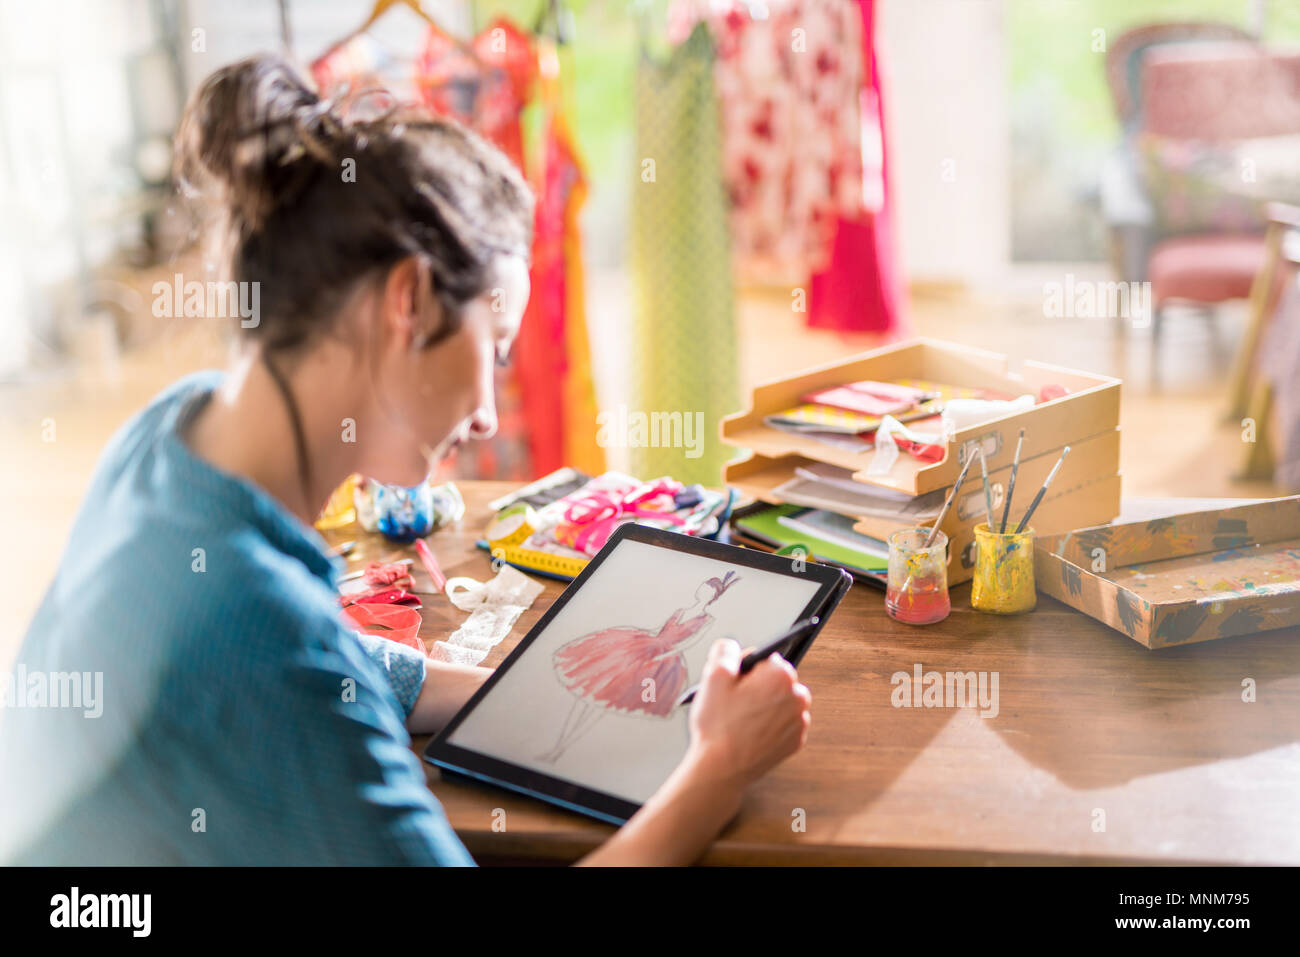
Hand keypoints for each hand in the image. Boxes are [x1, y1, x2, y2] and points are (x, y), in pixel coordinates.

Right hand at [682, 637, 811, 794]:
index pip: (767, 658)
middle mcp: (797, 696)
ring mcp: (799, 721)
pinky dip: (771, 725)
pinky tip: (751, 733)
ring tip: (742, 720)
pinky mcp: (796, 741)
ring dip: (766, 706)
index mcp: (781, 676)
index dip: (747, 670)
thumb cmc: (718, 725)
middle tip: (736, 703)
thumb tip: (732, 646)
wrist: (722, 768)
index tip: (737, 682)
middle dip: (759, 687)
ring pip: (781, 702)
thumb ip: (725, 650)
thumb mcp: (713, 676)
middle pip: (777, 680)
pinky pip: (784, 723)